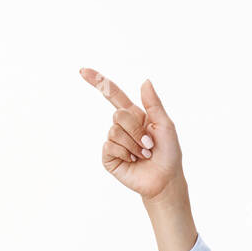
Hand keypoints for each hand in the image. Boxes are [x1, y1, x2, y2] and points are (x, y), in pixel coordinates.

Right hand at [79, 67, 183, 199]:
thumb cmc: (168, 153)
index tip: (83, 71)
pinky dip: (125, 153)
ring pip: (114, 131)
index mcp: (135, 115)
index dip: (98, 82)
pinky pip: (110, 146)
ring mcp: (113, 142)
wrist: (165, 179)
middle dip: (136, 130)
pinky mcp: (109, 157)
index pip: (113, 95)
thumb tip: (145, 81)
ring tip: (143, 154)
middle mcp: (122, 127)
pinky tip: (132, 160)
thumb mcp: (165, 125)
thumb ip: (154, 103)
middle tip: (149, 145)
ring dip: (133, 144)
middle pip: (118, 115)